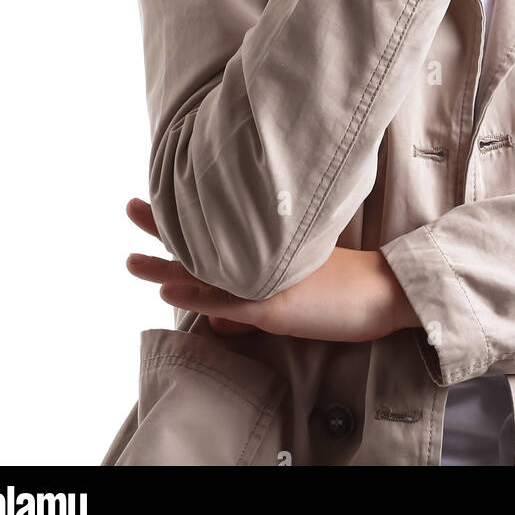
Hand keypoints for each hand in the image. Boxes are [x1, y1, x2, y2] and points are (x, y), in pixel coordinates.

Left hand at [124, 197, 419, 341]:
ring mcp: (267, 281)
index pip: (220, 227)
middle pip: (205, 239)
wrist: (384, 290)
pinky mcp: (274, 307)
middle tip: (130, 205)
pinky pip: (228, 301)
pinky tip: (168, 290)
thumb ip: (259, 293)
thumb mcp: (301, 282)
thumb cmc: (350, 284)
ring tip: (131, 259)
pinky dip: (196, 295)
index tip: (159, 195)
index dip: (187, 215)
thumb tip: (217, 319)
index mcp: (270, 246)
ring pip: (207, 271)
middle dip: (163, 224)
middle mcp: (264, 258)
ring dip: (165, 264)